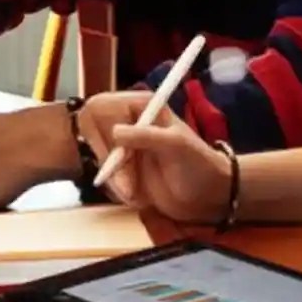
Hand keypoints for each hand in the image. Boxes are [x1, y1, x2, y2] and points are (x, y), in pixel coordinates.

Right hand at [77, 91, 229, 221]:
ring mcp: (124, 146)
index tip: (115, 155)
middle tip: (125, 185)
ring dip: (114, 180)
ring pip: (99, 158)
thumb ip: (145, 136)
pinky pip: (106, 175)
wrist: (208, 196)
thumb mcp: (176, 145)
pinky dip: (117, 189)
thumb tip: (114, 133)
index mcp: (140, 106)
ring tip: (135, 194)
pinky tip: (135, 196)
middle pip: (93, 134)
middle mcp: (128, 122)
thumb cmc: (199, 164)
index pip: (101, 108)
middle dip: (106, 161)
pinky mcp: (123, 168)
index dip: (101, 131)